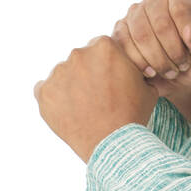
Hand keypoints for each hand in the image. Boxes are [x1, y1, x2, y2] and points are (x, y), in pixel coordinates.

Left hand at [34, 35, 156, 162]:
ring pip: (63, 74)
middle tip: (98, 95)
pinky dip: (55, 99)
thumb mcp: (147, 86)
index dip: (107, 64)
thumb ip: (135, 70)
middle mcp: (78, 54)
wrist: (112, 143)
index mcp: (104, 47)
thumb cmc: (132, 114)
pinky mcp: (43, 92)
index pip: (102, 47)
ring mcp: (58, 73)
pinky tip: (69, 112)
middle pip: (81, 59)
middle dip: (88, 73)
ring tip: (84, 107)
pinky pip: (46, 90)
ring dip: (71, 85)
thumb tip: (139, 70)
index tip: (110, 79)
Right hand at [112, 0, 190, 123]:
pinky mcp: (121, 29)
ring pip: (140, 35)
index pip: (179, 7)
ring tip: (170, 70)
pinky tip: (152, 72)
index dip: (185, 34)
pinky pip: (124, 45)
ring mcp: (135, 12)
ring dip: (157, 60)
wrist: (182, 76)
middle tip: (182, 66)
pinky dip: (139, 63)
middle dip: (172, 52)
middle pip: (159, 23)